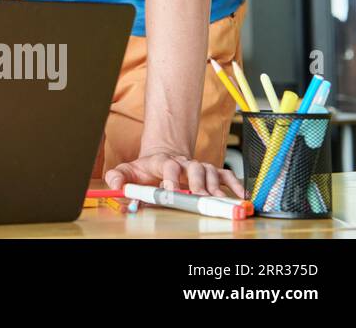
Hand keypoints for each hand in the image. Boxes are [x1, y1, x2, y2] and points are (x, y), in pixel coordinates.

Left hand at [105, 149, 244, 198]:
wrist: (163, 156)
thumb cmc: (146, 168)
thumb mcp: (128, 170)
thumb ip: (118, 178)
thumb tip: (115, 186)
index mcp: (163, 161)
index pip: (168, 165)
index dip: (169, 176)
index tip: (170, 190)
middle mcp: (183, 163)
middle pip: (193, 167)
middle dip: (197, 182)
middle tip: (199, 196)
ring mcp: (198, 166)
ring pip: (210, 171)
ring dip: (215, 185)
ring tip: (218, 199)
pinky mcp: (210, 172)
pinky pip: (225, 175)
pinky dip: (234, 183)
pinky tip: (240, 194)